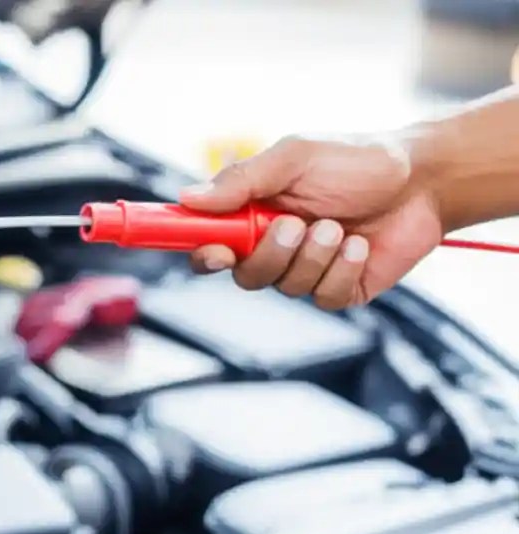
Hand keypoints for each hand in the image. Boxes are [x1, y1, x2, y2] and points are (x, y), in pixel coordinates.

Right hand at [182, 133, 443, 309]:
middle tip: (294, 225)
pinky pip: (323, 297)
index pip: (209, 243)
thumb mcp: (293, 157)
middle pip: (244, 276)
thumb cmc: (357, 161)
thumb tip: (188, 197)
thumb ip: (241, 180)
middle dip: (270, 254)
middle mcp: (273, 245)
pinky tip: (358, 246)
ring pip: (286, 286)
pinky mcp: (338, 289)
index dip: (203, 254)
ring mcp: (305, 270)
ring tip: (339, 226)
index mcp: (252, 213)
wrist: (423, 180)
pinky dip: (341, 271)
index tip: (214, 251)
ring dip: (314, 256)